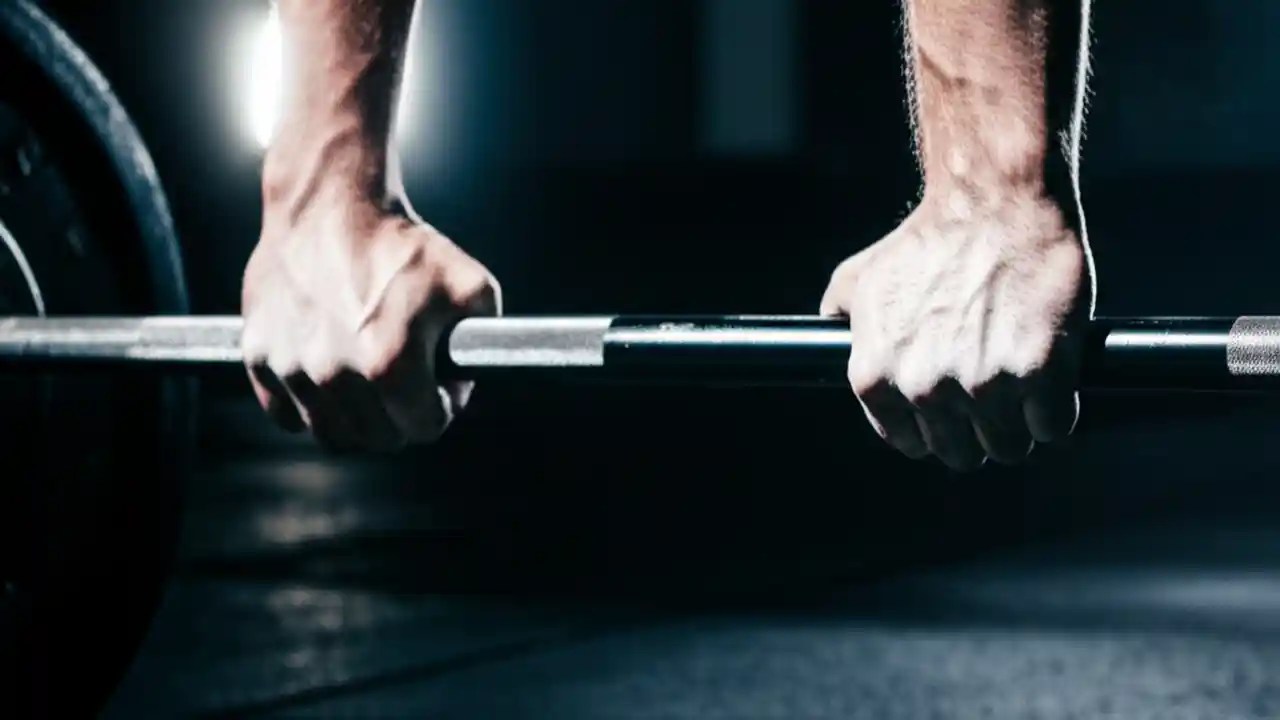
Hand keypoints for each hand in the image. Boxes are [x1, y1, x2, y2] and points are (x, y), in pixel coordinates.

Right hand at [241, 201, 500, 451]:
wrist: (331, 203)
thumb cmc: (401, 243)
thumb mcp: (471, 286)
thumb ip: (484, 343)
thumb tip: (466, 382)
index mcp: (389, 364)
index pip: (424, 428)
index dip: (441, 406)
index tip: (438, 384)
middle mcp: (335, 374)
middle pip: (379, 440)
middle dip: (400, 416)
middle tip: (406, 380)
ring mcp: (292, 367)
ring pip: (332, 435)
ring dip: (356, 418)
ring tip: (369, 380)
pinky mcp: (259, 355)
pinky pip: (287, 416)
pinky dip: (309, 405)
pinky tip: (330, 372)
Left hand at [820, 190, 1091, 470]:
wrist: (990, 202)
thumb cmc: (927, 239)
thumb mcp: (858, 279)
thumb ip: (841, 320)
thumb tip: (831, 339)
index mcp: (876, 378)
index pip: (908, 444)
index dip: (932, 429)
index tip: (951, 413)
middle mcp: (924, 390)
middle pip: (960, 454)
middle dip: (976, 432)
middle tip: (991, 400)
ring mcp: (984, 385)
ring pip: (1007, 447)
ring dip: (1018, 427)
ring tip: (1023, 393)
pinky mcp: (1042, 373)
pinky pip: (1053, 427)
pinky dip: (1057, 411)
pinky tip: (1052, 383)